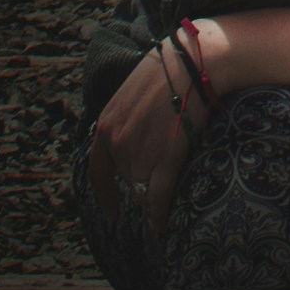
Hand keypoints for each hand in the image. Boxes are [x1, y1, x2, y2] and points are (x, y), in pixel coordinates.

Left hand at [85, 32, 209, 220]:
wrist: (191, 63)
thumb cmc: (168, 72)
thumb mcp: (130, 94)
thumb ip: (124, 121)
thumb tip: (132, 139)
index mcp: (106, 125)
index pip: (98, 171)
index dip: (105, 194)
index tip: (111, 211)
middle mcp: (117, 143)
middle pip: (127, 180)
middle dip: (141, 184)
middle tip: (161, 178)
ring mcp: (139, 153)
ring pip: (143, 191)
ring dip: (153, 197)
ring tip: (167, 197)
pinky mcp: (165, 159)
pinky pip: (157, 199)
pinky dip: (159, 216)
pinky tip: (161, 226)